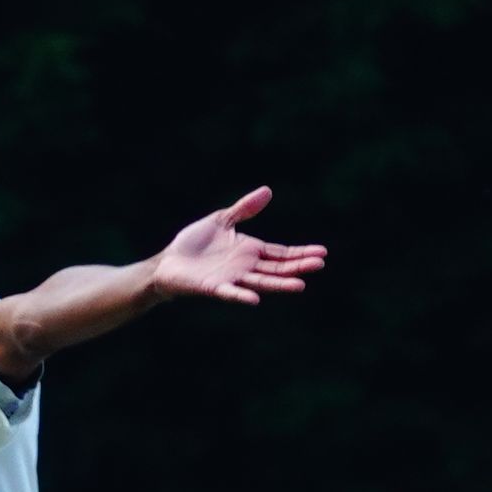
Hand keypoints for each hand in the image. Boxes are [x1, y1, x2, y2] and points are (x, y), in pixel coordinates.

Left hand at [149, 187, 329, 305]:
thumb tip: (268, 191)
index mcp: (250, 251)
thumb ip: (244, 208)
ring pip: (261, 282)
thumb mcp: (221, 220)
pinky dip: (242, 296)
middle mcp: (246, 267)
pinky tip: (255, 300)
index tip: (323, 252)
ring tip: (300, 285)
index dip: (301, 253)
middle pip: (278, 268)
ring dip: (280, 284)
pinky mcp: (214, 288)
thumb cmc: (194, 243)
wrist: (168, 262)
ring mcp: (232, 279)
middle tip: (320, 264)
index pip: (281, 253)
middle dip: (299, 266)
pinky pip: (231, 293)